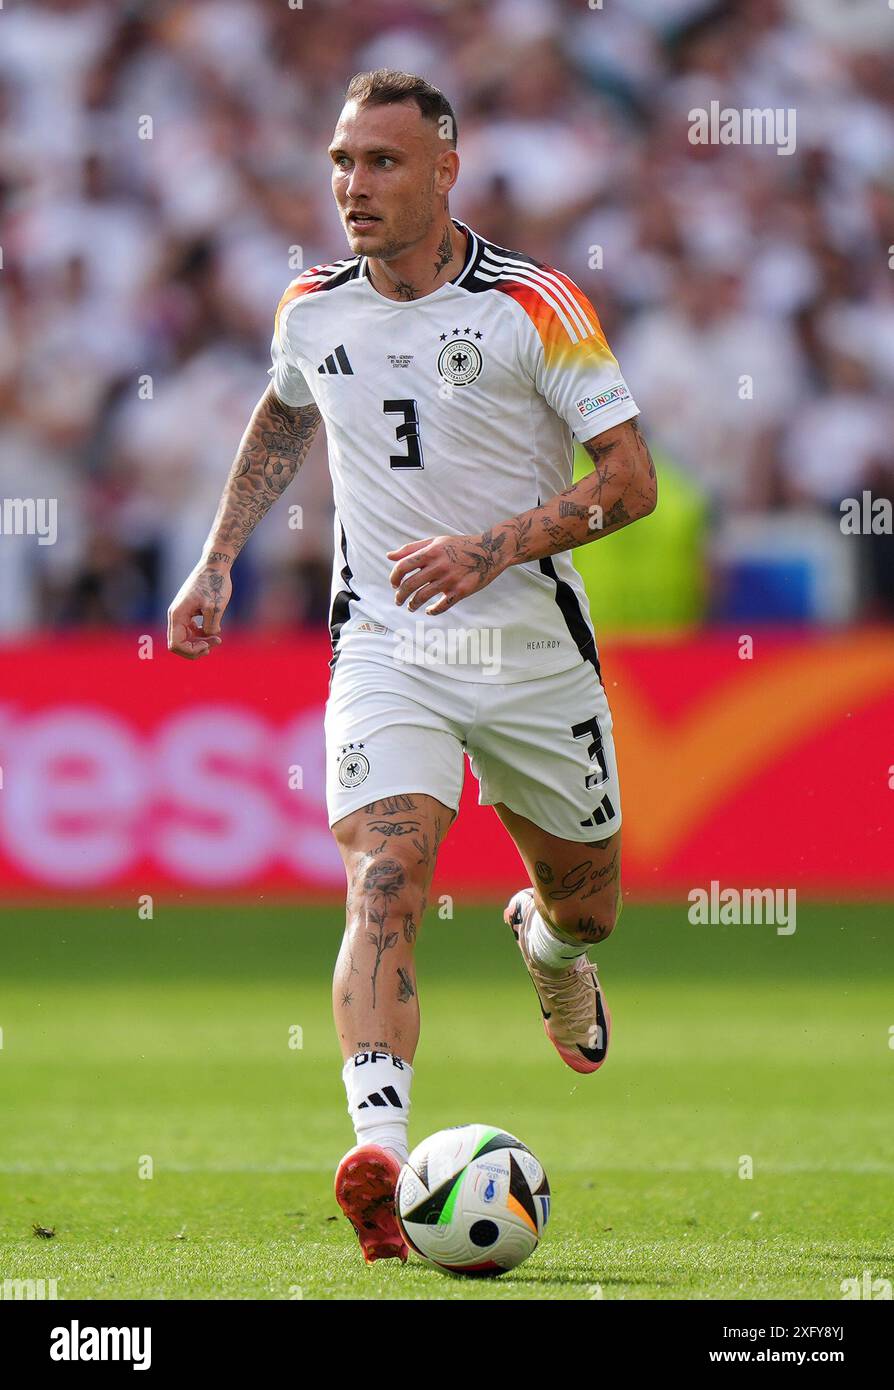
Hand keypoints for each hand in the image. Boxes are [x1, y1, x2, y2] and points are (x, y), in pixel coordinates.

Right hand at [167, 563, 231, 658]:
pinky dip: (202, 635)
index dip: (191, 650)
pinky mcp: (190, 613)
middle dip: (197, 648)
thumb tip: (210, 636)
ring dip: (201, 642)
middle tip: (217, 641)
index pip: (175, 644)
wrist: (215, 566)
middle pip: (179, 644)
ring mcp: (182, 615)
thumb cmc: (215, 583)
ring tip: (218, 638)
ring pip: (186, 639)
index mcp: (177, 614)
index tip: (207, 644)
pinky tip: (215, 631)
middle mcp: (176, 616)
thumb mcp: (215, 606)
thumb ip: (211, 625)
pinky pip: (192, 632)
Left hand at [387, 530, 507, 615]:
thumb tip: (388, 556)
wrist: (489, 551)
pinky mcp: (461, 591)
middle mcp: (439, 566)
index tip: (394, 584)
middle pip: (410, 584)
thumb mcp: (435, 541)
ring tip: (410, 607)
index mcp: (430, 552)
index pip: (403, 566)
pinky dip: (432, 611)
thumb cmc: (459, 546)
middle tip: (398, 600)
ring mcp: (450, 579)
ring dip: (412, 605)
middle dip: (400, 595)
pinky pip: (442, 606)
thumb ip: (411, 549)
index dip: (394, 577)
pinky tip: (429, 610)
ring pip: (423, 597)